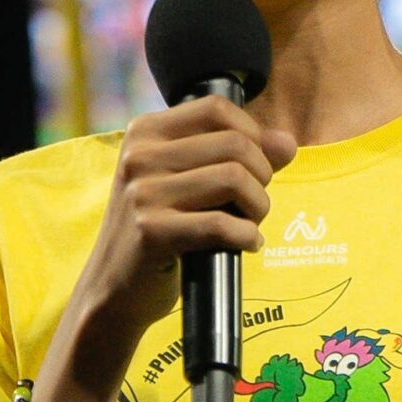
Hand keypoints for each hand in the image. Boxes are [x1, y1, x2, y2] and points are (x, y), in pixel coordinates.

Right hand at [29, 96, 298, 401]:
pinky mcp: (149, 231)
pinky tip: (246, 244)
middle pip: (234, 144)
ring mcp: (141, 193)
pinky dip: (247, 236)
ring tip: (250, 224)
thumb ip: (242, 155)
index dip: (252, 135)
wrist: (114, 292)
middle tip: (253, 204)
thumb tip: (288, 143)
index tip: (256, 166)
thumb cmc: (161, 229)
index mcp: (145, 132)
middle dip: (262, 176)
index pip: (218, 109)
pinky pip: (221, 224)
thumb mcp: (192, 181)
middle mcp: (139, 156)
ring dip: (258, 207)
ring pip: (234, 179)